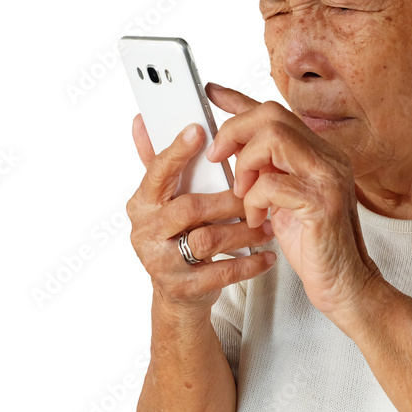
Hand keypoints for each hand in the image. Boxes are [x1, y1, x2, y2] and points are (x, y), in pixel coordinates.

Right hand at [125, 114, 276, 315]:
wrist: (178, 293)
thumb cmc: (178, 234)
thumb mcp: (165, 199)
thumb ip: (158, 160)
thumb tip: (142, 119)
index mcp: (143, 203)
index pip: (157, 172)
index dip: (177, 151)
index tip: (199, 130)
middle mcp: (146, 232)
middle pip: (189, 208)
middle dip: (228, 201)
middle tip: (257, 193)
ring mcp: (162, 262)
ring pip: (208, 240)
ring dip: (244, 232)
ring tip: (269, 225)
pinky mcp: (183, 287)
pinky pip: (221, 273)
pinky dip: (249, 264)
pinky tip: (268, 256)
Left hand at [204, 82, 382, 322]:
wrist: (344, 284)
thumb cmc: (312, 244)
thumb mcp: (280, 200)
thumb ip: (262, 170)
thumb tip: (227, 147)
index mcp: (318, 153)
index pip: (275, 112)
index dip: (238, 99)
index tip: (209, 91)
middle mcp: (328, 157)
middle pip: (272, 115)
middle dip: (234, 132)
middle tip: (218, 159)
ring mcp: (328, 177)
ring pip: (273, 138)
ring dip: (245, 164)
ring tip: (242, 193)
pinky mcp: (321, 202)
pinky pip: (272, 182)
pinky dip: (254, 200)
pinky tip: (258, 219)